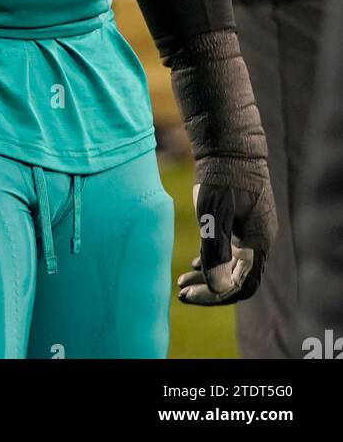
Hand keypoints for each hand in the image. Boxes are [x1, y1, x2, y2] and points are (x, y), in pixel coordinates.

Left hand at [177, 174, 273, 305]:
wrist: (230, 145)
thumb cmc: (222, 177)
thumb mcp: (214, 214)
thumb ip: (216, 251)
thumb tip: (217, 289)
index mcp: (257, 242)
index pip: (241, 286)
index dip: (216, 296)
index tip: (190, 296)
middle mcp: (259, 241)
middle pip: (236, 279)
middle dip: (208, 289)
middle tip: (180, 293)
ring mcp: (252, 231)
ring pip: (232, 266)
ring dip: (208, 276)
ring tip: (182, 282)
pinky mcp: (243, 222)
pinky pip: (231, 252)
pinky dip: (212, 261)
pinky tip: (195, 264)